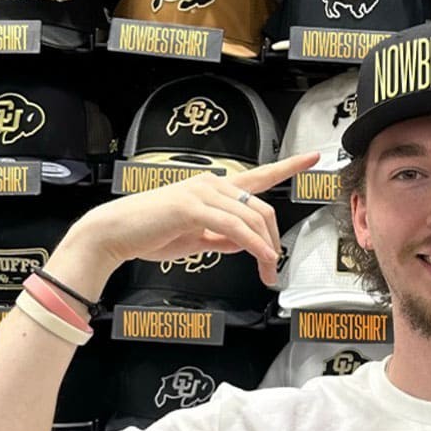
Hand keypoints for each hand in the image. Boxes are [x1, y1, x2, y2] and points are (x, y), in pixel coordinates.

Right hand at [66, 150, 320, 288]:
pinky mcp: (193, 207)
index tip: (314, 157)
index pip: (259, 175)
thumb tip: (245, 243)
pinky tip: (262, 259)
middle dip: (274, 241)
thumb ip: (223, 238)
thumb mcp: (197, 239)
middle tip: (272, 269)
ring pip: (252, 219)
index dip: (288, 166)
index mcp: (214, 188)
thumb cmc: (153, 235)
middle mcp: (212, 183)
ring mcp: (202, 192)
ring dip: (266, 250)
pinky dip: (254, 246)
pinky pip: (236, 227)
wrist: (116, 234)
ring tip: (267, 273)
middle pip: (262, 209)